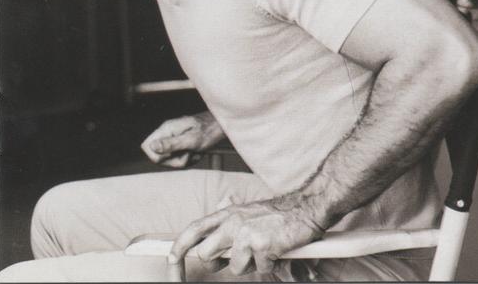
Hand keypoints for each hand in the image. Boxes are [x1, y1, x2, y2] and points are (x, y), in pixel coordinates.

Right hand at [141, 113, 217, 167]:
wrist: (222, 126)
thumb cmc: (209, 130)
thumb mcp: (191, 140)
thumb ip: (171, 143)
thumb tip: (151, 146)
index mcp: (167, 129)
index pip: (147, 146)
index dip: (157, 156)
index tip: (172, 154)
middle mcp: (168, 134)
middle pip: (158, 157)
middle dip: (174, 161)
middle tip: (189, 154)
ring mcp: (174, 140)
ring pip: (169, 160)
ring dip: (183, 161)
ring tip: (195, 153)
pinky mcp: (181, 145)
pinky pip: (179, 159)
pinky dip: (189, 160)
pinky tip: (198, 153)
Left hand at [169, 199, 322, 274]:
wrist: (306, 207)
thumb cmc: (278, 214)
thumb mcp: (248, 214)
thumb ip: (228, 228)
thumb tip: (214, 251)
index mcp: (228, 213)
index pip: (194, 229)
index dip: (179, 246)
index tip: (171, 259)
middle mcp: (233, 221)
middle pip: (206, 255)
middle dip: (218, 264)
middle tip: (237, 258)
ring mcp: (246, 233)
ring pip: (234, 267)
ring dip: (249, 265)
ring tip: (264, 250)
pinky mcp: (261, 245)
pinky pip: (258, 269)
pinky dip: (268, 265)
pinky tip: (276, 251)